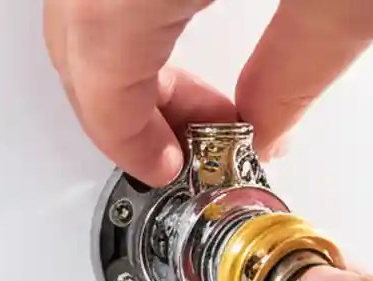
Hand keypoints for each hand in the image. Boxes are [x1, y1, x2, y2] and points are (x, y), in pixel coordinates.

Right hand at [43, 0, 372, 184]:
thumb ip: (297, 73)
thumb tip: (266, 124)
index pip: (99, 80)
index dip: (129, 143)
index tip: (166, 172)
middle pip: (75, 39)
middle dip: (125, 106)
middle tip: (195, 141)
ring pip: (83, 2)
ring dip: (124, 55)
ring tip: (198, 88)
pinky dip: (131, 8)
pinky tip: (181, 22)